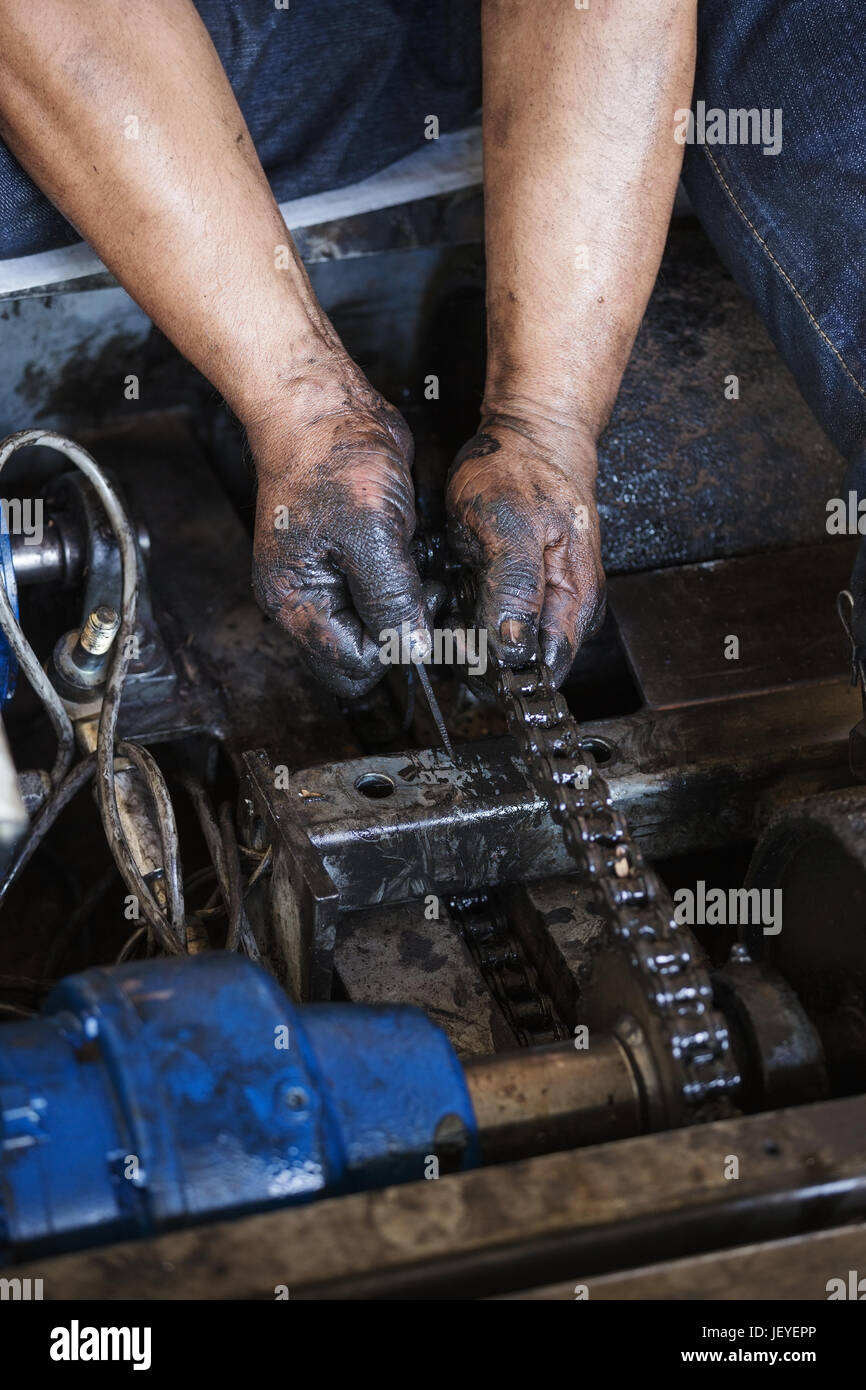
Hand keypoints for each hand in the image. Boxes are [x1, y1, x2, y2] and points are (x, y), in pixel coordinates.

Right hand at [247, 363, 428, 696]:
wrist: (323, 406)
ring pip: (371, 629)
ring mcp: (326, 580)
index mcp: (295, 602)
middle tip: (429, 602)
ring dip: (403, 615)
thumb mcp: (372, 537)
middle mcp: (306, 598)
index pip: (349, 663)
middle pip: (354, 658)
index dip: (391, 648)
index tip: (424, 612)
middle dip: (396, 640)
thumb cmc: (332, 459)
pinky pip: (378, 597)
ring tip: (427, 580)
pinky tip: (419, 564)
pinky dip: (403, 591)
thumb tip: (412, 648)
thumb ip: (392, 600)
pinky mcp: (350, 559)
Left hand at [447, 407, 604, 686]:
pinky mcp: (524, 590)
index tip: (462, 653)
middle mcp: (566, 612)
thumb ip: (513, 588)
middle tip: (446, 623)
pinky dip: (467, 615)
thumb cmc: (522, 471)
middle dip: (478, 656)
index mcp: (575, 605)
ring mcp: (546, 601)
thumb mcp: (511, 526)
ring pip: (502, 647)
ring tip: (448, 603)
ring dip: (469, 637)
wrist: (531, 434)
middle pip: (520, 666)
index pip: (541, 672)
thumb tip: (513, 648)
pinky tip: (452, 595)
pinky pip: (492, 622)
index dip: (501, 674)